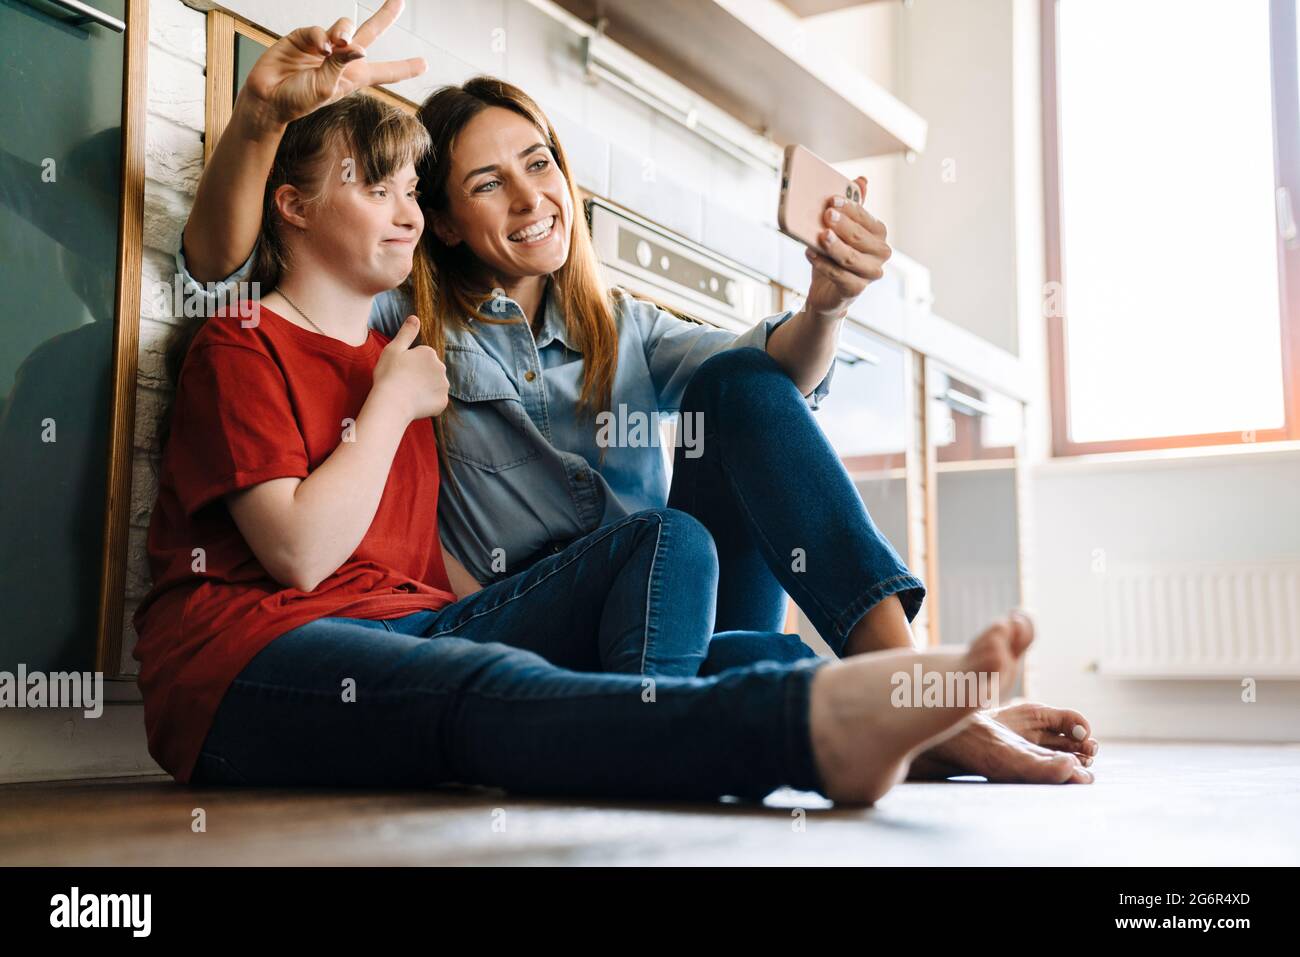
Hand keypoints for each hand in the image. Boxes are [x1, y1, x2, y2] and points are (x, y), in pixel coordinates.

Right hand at [240, 0, 426, 128]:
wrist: (268, 98)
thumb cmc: (299, 100)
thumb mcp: (327, 88)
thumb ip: (342, 66)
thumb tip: (358, 47)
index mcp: (354, 77)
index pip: (385, 71)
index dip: (405, 67)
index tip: (425, 63)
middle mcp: (342, 59)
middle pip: (369, 33)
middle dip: (384, 17)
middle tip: (398, 1)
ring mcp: (323, 46)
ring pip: (345, 26)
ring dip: (345, 30)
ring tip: (339, 42)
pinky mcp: (304, 37)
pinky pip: (319, 29)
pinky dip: (321, 35)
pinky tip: (320, 47)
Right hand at [373, 316, 448, 421]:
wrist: (392, 402)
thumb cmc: (389, 374)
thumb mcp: (394, 349)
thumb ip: (407, 333)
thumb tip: (415, 317)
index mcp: (429, 353)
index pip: (422, 357)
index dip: (409, 364)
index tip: (400, 371)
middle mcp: (441, 367)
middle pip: (430, 370)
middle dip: (420, 375)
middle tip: (404, 383)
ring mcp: (444, 385)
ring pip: (434, 385)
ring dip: (425, 389)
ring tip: (408, 394)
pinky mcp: (443, 401)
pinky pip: (436, 401)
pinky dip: (428, 403)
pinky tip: (415, 404)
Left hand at [803, 175, 891, 319]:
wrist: (826, 290)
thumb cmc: (834, 255)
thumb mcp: (840, 230)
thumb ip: (851, 208)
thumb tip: (862, 180)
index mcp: (878, 234)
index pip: (866, 218)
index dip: (849, 208)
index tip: (832, 199)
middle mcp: (880, 253)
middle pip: (860, 237)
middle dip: (843, 225)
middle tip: (826, 214)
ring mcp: (871, 273)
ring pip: (852, 258)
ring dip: (835, 246)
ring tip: (821, 235)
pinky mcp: (856, 290)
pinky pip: (840, 276)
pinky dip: (824, 265)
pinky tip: (811, 254)